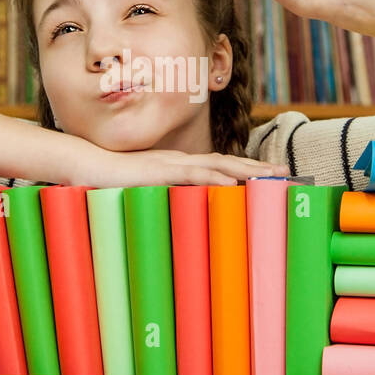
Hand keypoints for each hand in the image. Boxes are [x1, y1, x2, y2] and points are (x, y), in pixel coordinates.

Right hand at [68, 144, 287, 187]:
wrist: (86, 166)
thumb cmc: (113, 182)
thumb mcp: (147, 192)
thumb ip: (165, 198)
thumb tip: (185, 214)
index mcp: (180, 165)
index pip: (221, 164)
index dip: (247, 168)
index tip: (273, 176)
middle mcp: (181, 160)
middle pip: (228, 160)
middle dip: (258, 166)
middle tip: (288, 173)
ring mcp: (172, 163)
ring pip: (218, 163)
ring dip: (246, 167)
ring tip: (271, 175)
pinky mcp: (161, 171)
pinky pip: (194, 172)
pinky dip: (216, 175)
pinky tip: (234, 180)